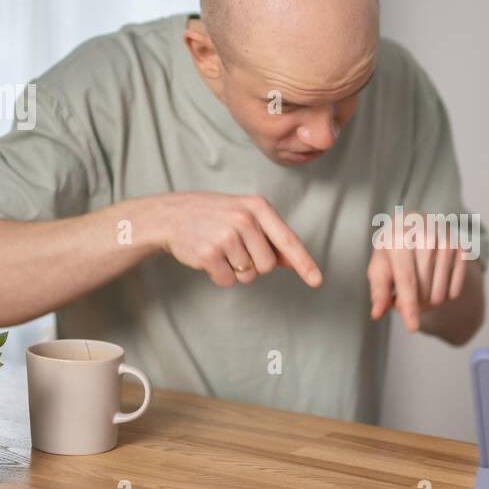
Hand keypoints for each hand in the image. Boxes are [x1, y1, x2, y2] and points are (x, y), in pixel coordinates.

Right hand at [157, 192, 322, 287]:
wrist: (171, 215)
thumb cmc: (214, 216)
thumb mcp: (245, 215)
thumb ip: (271, 237)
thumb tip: (293, 263)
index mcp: (258, 207)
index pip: (287, 240)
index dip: (304, 263)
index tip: (317, 281)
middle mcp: (244, 219)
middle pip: (268, 265)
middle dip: (255, 265)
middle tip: (236, 248)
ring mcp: (226, 236)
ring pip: (249, 275)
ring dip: (237, 270)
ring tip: (221, 250)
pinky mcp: (209, 254)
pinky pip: (228, 281)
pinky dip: (220, 275)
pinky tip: (210, 257)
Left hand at [367, 211, 468, 332]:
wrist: (415, 225)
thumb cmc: (394, 249)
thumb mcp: (380, 265)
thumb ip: (379, 289)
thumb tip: (377, 313)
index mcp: (400, 235)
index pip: (407, 278)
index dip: (409, 305)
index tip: (412, 327)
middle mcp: (426, 233)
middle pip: (425, 289)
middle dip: (415, 304)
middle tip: (406, 299)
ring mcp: (447, 238)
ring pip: (440, 292)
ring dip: (428, 302)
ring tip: (419, 292)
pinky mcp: (461, 247)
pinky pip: (456, 288)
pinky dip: (444, 295)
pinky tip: (435, 285)